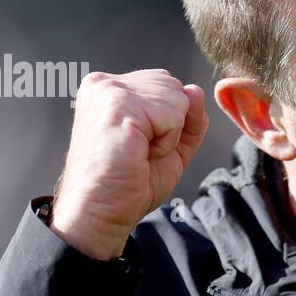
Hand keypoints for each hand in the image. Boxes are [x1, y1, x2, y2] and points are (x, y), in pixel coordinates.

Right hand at [50, 69, 208, 259]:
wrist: (100, 213)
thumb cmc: (128, 184)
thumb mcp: (170, 144)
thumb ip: (188, 117)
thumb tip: (195, 90)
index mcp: (111, 88)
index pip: (168, 85)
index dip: (169, 122)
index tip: (139, 146)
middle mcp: (105, 82)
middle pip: (176, 88)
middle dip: (170, 126)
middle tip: (139, 151)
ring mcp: (110, 90)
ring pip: (178, 99)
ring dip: (169, 135)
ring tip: (138, 152)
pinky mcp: (119, 103)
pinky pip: (174, 116)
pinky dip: (167, 143)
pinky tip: (139, 154)